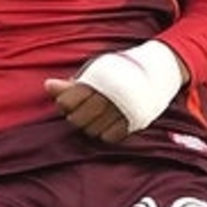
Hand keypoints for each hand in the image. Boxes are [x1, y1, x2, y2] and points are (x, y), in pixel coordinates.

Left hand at [46, 40, 185, 143]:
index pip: (68, 101)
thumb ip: (72, 82)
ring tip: (95, 118)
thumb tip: (47, 86)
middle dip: (76, 117)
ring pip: (93, 130)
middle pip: (78, 119)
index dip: (65, 104)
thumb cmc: (120, 70)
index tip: (70, 102)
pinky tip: (107, 125)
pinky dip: (105, 134)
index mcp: (97, 79)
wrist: (158, 69)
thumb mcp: (97, 70)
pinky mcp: (134, 120)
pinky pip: (111, 137)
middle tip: (83, 112)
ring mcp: (122, 109)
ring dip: (90, 127)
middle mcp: (108, 95)